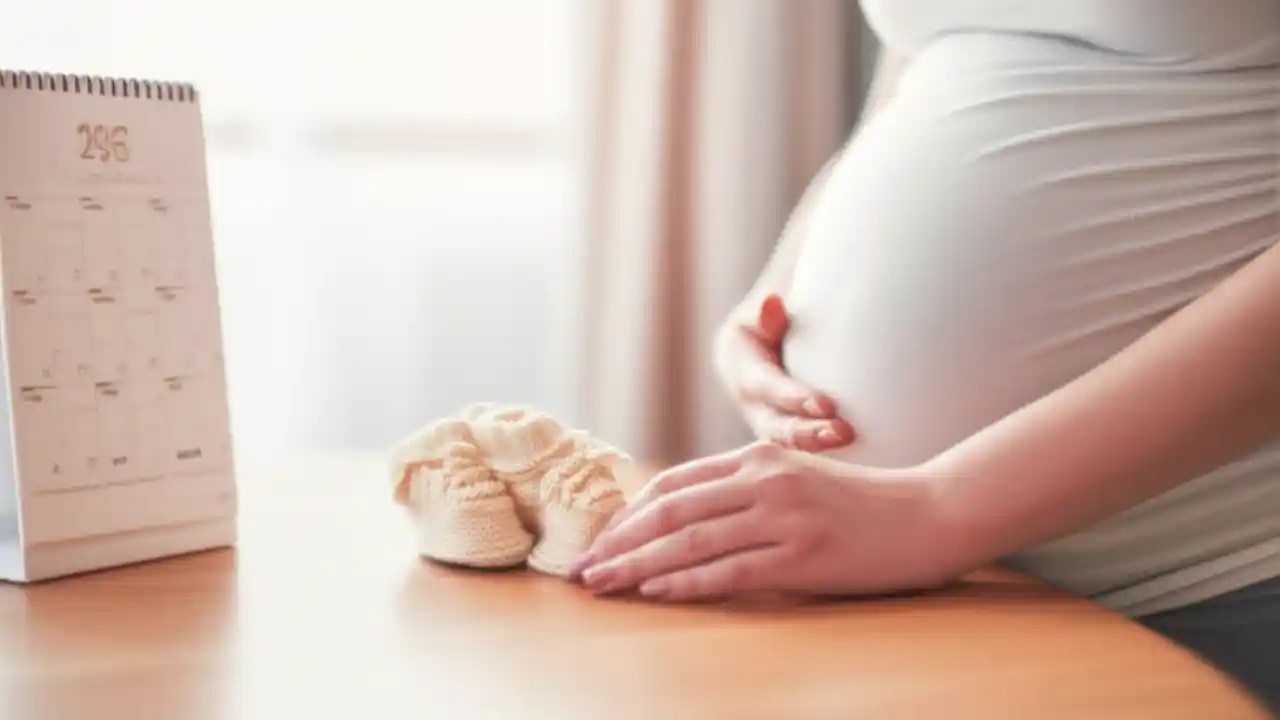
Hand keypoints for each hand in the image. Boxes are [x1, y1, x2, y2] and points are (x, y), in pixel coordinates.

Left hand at [572, 442, 966, 600]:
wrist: (928, 513)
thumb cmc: (860, 502)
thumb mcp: (797, 478)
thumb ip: (747, 489)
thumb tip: (688, 517)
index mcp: (758, 457)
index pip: (674, 484)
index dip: (630, 513)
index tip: (601, 539)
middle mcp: (763, 480)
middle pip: (670, 511)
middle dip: (619, 541)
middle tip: (583, 568)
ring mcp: (783, 517)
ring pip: (690, 541)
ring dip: (637, 565)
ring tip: (603, 585)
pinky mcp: (803, 556)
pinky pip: (728, 572)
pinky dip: (685, 582)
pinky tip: (655, 592)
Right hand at [715, 294, 853, 451]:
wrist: (786, 315)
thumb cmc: (788, 297)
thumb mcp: (776, 298)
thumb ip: (772, 310)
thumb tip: (771, 302)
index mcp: (736, 356)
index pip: (762, 384)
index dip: (792, 397)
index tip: (828, 405)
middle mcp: (744, 391)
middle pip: (769, 420)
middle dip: (804, 431)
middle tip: (844, 432)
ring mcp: (760, 411)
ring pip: (783, 438)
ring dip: (815, 443)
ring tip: (849, 438)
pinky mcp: (781, 423)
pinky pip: (796, 442)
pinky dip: (819, 449)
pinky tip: (850, 450)